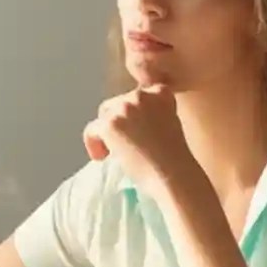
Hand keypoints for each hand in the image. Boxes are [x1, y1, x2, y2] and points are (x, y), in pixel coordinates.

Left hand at [82, 84, 200, 195]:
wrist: (172, 173)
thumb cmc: (174, 159)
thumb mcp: (170, 124)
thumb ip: (152, 115)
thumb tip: (130, 124)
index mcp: (161, 92)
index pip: (137, 97)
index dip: (133, 115)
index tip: (136, 133)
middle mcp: (141, 95)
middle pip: (117, 104)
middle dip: (118, 123)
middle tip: (124, 144)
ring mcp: (124, 108)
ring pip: (104, 116)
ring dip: (106, 133)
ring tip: (113, 153)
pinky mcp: (110, 124)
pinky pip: (92, 130)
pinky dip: (93, 145)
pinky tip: (101, 158)